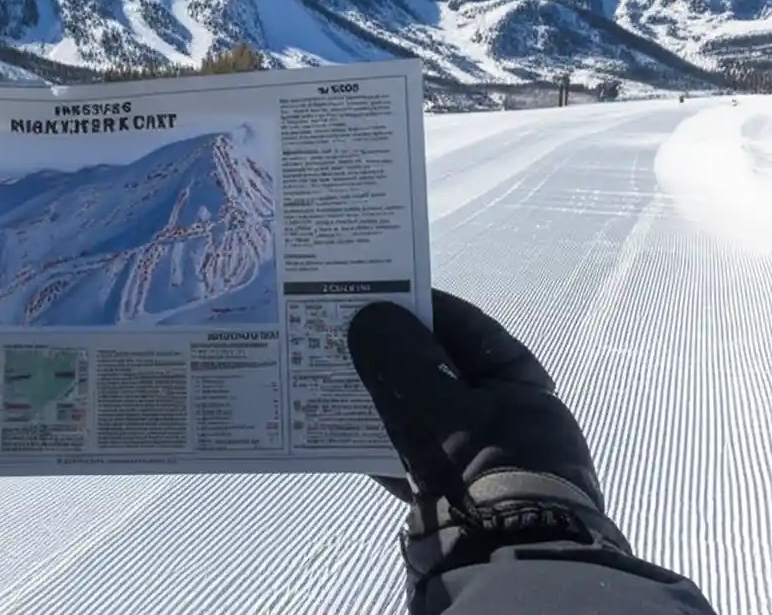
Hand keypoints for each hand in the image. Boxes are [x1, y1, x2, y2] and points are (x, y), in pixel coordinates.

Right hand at [347, 291, 630, 582]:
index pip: (466, 326)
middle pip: (436, 370)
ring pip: (416, 412)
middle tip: (341, 331)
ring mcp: (472, 454)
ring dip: (378, 398)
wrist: (510, 554)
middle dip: (391, 354)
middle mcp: (498, 414)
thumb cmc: (488, 464)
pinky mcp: (447, 490)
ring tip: (329, 376)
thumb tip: (369, 316)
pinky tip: (336, 431)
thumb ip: (404, 362)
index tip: (376, 291)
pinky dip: (375, 445)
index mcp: (516, 382)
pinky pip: (405, 456)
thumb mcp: (444, 408)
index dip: (421, 305)